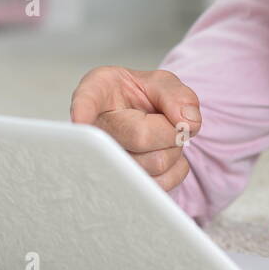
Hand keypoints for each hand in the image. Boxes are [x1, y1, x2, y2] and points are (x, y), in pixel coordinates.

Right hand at [70, 66, 200, 190]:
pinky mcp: (122, 186)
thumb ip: (177, 95)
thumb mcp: (160, 83)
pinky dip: (176, 168)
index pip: (87, 100)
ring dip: (172, 149)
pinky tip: (161, 152)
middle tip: (165, 121)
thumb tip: (187, 122)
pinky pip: (164, 183)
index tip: (81, 119)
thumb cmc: (141, 98)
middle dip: (170, 129)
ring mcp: (104, 162)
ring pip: (156, 164)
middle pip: (142, 137)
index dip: (83, 110)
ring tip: (159, 136)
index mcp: (97, 92)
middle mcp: (95, 129)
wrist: (142, 122)